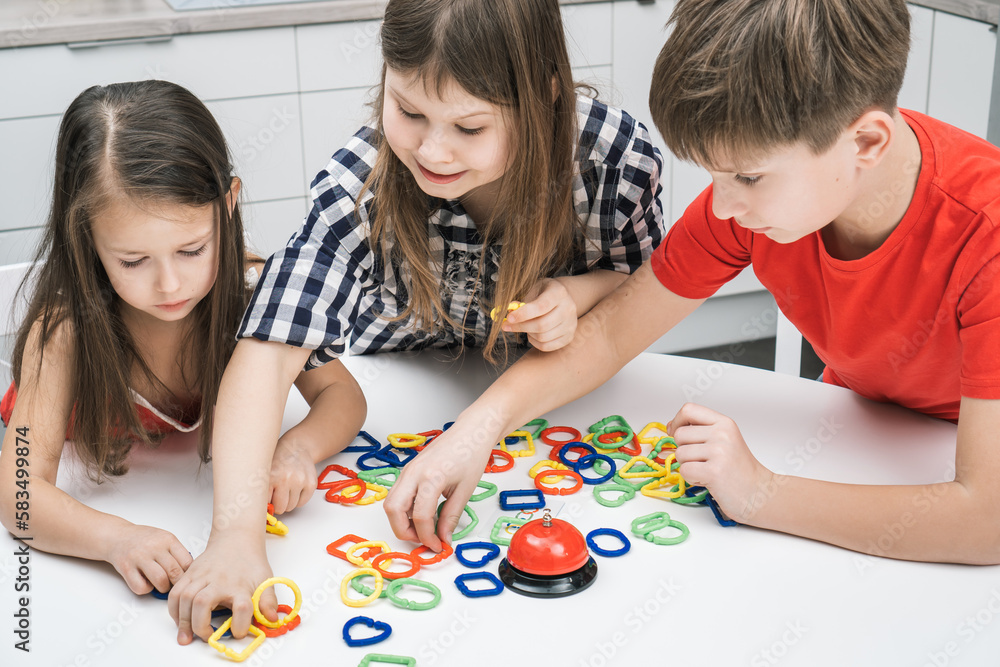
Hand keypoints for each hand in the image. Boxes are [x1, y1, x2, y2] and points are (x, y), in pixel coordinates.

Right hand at [106, 524, 191, 594]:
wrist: (117, 536)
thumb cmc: (143, 539)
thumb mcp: (164, 538)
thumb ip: (176, 552)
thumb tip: (190, 571)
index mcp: (168, 539)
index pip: (187, 562)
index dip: (188, 574)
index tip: (186, 578)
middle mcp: (154, 547)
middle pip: (174, 572)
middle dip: (177, 583)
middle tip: (174, 585)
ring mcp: (139, 557)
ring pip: (160, 581)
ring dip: (163, 588)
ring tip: (162, 585)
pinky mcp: (126, 568)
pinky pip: (141, 587)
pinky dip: (146, 589)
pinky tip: (146, 583)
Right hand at [167, 535, 275, 644]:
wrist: (236, 539)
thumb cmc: (250, 562)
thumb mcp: (265, 581)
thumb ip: (268, 602)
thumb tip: (271, 620)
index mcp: (240, 585)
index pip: (243, 607)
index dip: (240, 624)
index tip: (238, 632)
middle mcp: (219, 580)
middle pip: (203, 602)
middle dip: (200, 625)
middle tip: (206, 637)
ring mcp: (201, 576)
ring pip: (184, 597)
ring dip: (183, 619)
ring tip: (187, 634)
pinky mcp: (189, 574)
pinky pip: (175, 592)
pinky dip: (173, 609)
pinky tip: (179, 619)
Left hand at [269, 435, 318, 514]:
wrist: (297, 447)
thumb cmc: (279, 459)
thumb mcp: (264, 471)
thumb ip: (261, 489)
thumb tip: (262, 510)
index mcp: (271, 476)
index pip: (265, 504)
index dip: (265, 504)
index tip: (266, 501)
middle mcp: (286, 479)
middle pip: (280, 508)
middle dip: (278, 504)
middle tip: (277, 494)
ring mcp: (300, 481)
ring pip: (291, 507)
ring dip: (288, 501)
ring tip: (286, 489)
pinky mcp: (311, 483)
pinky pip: (302, 503)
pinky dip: (298, 499)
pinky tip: (295, 488)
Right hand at [384, 417, 498, 549]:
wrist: (470, 432)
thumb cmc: (471, 455)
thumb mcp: (465, 490)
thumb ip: (451, 516)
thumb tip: (443, 538)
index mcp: (431, 477)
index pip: (420, 517)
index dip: (428, 537)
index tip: (438, 546)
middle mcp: (413, 473)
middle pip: (393, 510)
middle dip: (404, 531)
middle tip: (423, 540)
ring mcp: (407, 470)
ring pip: (390, 503)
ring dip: (401, 521)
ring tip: (423, 529)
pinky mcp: (407, 470)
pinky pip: (397, 494)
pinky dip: (403, 510)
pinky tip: (421, 515)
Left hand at [502, 278, 577, 350]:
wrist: (562, 298)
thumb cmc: (544, 293)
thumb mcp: (534, 290)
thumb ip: (523, 302)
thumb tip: (510, 311)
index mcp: (559, 293)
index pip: (541, 307)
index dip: (523, 314)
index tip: (509, 318)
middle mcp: (568, 308)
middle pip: (542, 325)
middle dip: (521, 326)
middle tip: (508, 325)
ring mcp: (571, 324)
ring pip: (543, 337)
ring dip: (528, 334)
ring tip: (523, 327)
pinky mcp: (569, 337)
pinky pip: (547, 346)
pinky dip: (535, 342)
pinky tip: (531, 334)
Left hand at [667, 402, 773, 522]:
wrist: (759, 493)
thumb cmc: (739, 469)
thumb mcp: (723, 440)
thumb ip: (699, 430)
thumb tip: (671, 426)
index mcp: (724, 423)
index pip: (688, 410)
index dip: (677, 421)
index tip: (676, 432)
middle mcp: (722, 434)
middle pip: (679, 434)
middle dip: (684, 450)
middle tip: (702, 460)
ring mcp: (719, 452)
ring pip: (680, 454)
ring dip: (689, 466)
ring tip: (708, 470)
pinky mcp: (714, 472)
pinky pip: (684, 471)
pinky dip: (692, 478)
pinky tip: (708, 479)